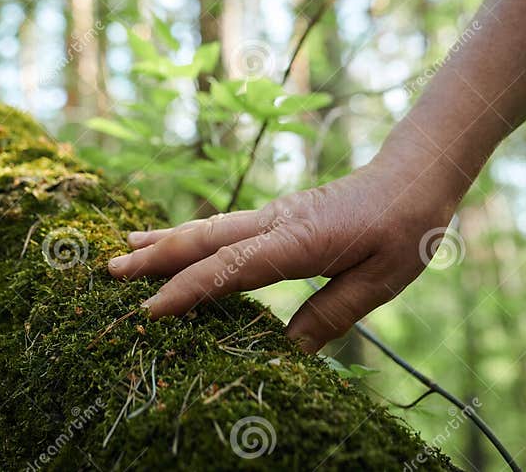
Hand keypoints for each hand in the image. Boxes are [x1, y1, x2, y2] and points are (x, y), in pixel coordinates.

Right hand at [107, 148, 464, 352]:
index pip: (229, 268)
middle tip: (110, 270)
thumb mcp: (379, 281)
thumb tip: (287, 351)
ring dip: (165, 240)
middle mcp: (275, 223)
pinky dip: (190, 235)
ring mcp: (274, 215)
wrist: (415, 175)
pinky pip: (223, 226)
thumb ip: (331, 314)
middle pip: (204, 239)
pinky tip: (178, 240)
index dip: (187, 290)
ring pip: (208, 227)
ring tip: (124, 248)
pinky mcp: (278, 215)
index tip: (150, 309)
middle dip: (156, 257)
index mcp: (297, 241)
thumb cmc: (403, 228)